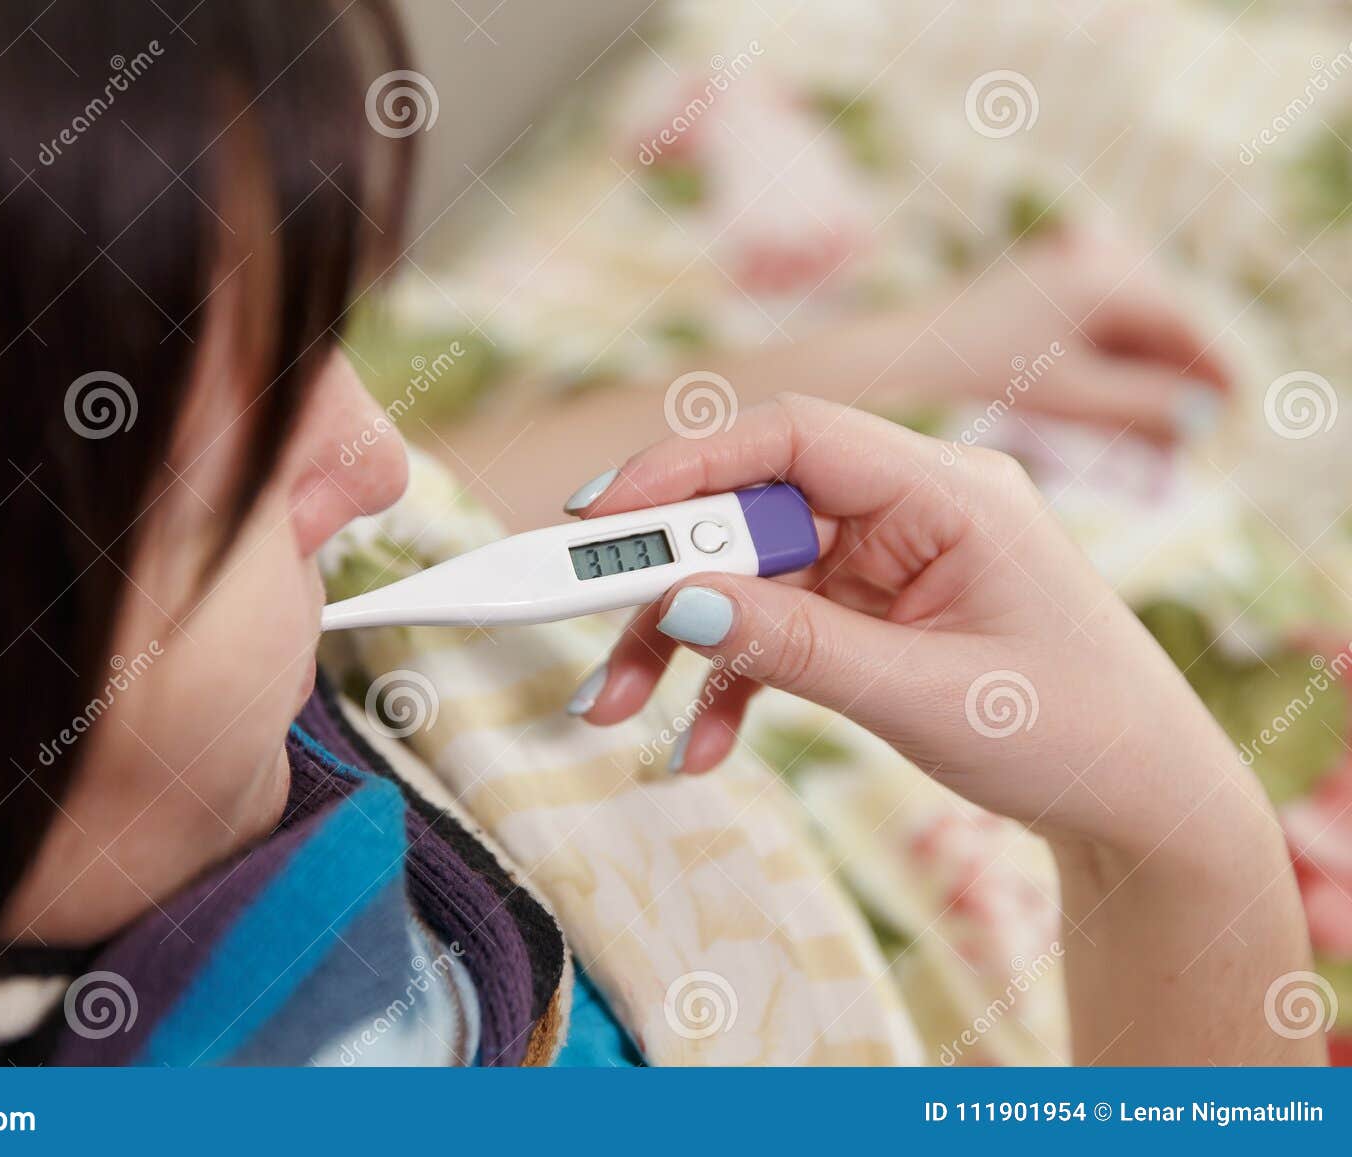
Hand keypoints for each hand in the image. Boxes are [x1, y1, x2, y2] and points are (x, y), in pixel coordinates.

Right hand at [567, 394, 1264, 857]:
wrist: (1136, 804)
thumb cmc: (1070, 735)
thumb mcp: (926, 696)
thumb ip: (797, 648)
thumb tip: (678, 605)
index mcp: (950, 491)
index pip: (795, 440)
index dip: (687, 465)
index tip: (600, 516)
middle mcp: (911, 508)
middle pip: (752, 511)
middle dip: (664, 579)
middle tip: (578, 627)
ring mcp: (887, 560)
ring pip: (748, 575)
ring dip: (678, 640)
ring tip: (614, 707)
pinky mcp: (870, 611)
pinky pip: (774, 628)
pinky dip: (728, 681)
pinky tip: (698, 744)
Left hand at [909, 231, 1231, 441]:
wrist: (910, 351)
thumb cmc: (985, 372)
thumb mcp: (1071, 395)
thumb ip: (1140, 404)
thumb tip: (1203, 416)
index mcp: (1104, 277)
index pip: (1180, 322)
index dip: (1213, 366)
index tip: (1239, 403)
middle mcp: (1091, 260)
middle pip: (1159, 323)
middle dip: (1180, 376)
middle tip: (1202, 426)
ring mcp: (1067, 269)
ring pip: (1129, 327)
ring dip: (1148, 374)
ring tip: (1162, 427)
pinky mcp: (1044, 288)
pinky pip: (1098, 325)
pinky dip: (1114, 363)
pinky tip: (1120, 403)